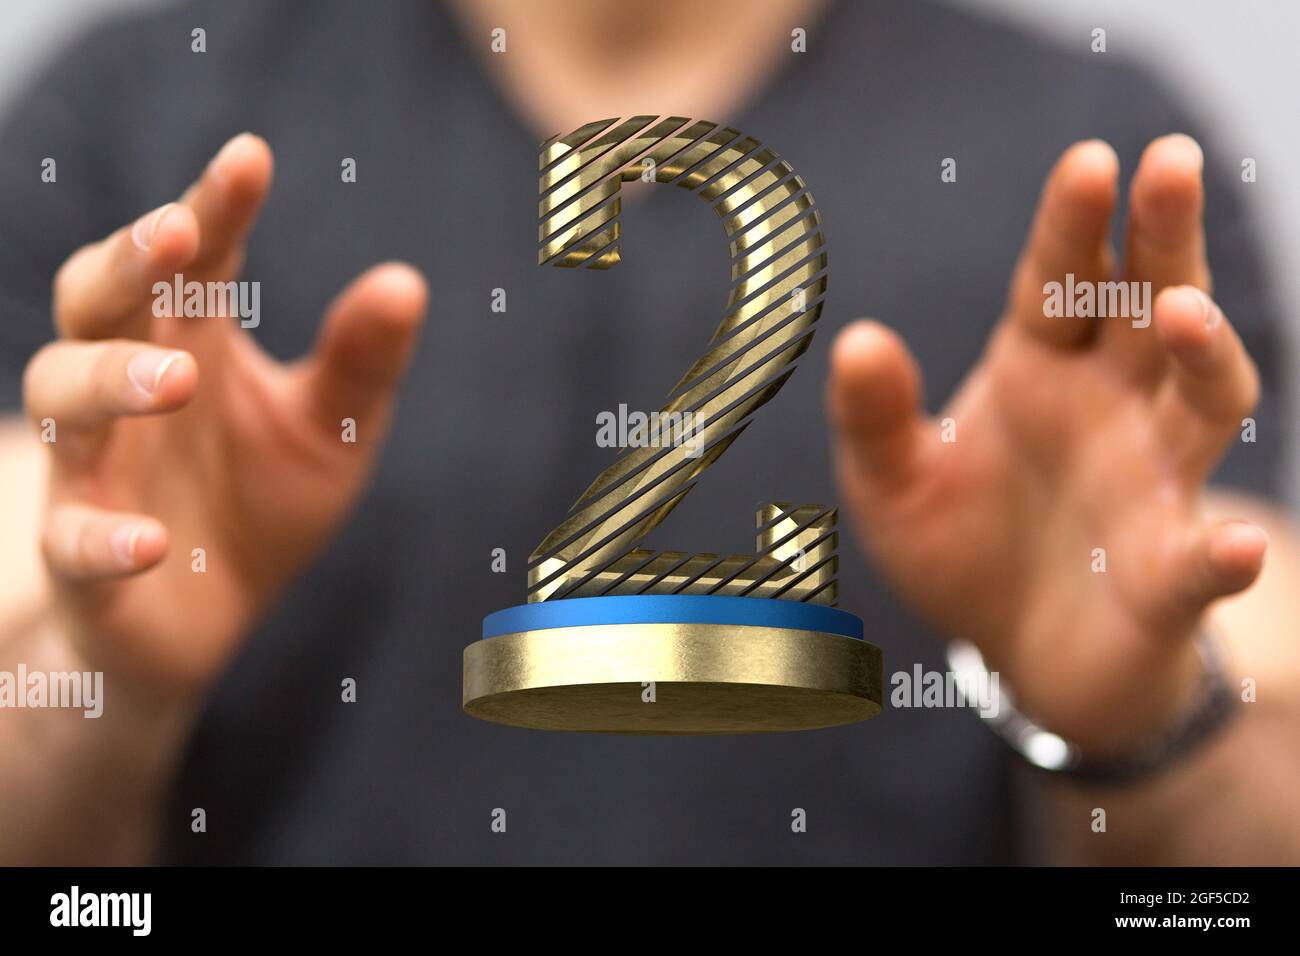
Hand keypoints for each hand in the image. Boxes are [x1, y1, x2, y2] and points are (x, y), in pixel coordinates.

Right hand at [22, 133, 427, 696]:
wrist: (210, 622)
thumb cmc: (261, 505)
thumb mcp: (331, 429)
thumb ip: (361, 362)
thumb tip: (406, 281)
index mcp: (193, 342)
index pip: (196, 260)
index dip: (215, 206)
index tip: (251, 157)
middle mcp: (131, 389)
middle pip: (97, 300)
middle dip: (129, 259)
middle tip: (176, 230)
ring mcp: (96, 469)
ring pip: (62, 399)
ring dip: (110, 378)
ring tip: (177, 375)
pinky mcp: (82, 558)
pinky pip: (72, 539)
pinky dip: (103, 537)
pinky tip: (150, 540)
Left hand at [828, 135, 1264, 755]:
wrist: (1012, 652)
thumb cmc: (957, 547)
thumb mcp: (890, 480)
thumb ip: (875, 416)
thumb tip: (857, 340)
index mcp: (1039, 367)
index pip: (1060, 280)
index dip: (1076, 225)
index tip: (1090, 162)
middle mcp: (1110, 406)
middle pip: (1149, 306)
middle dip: (1163, 236)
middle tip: (1170, 162)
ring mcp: (1151, 483)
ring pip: (1202, 402)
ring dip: (1206, 356)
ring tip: (1184, 313)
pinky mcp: (1168, 577)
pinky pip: (1201, 560)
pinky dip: (1221, 555)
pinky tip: (1229, 546)